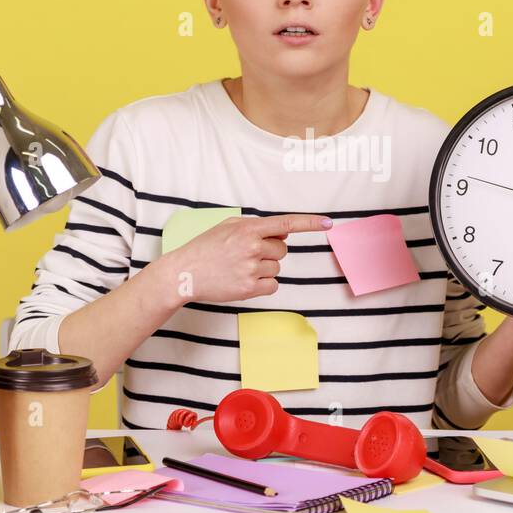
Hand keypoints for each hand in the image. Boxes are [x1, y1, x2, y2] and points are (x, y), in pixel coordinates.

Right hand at [157, 213, 331, 305]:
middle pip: (283, 249)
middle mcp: (252, 247)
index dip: (309, 222)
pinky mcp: (249, 289)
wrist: (184, 273)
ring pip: (277, 267)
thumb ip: (256, 226)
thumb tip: (285, 232)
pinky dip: (264, 284)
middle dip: (270, 251)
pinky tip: (244, 280)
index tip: (328, 222)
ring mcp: (251, 269)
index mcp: (248, 229)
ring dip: (264, 268)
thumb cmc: (205, 248)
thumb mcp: (228, 226)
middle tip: (246, 254)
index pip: (286, 223)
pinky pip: (273, 285)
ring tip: (239, 267)